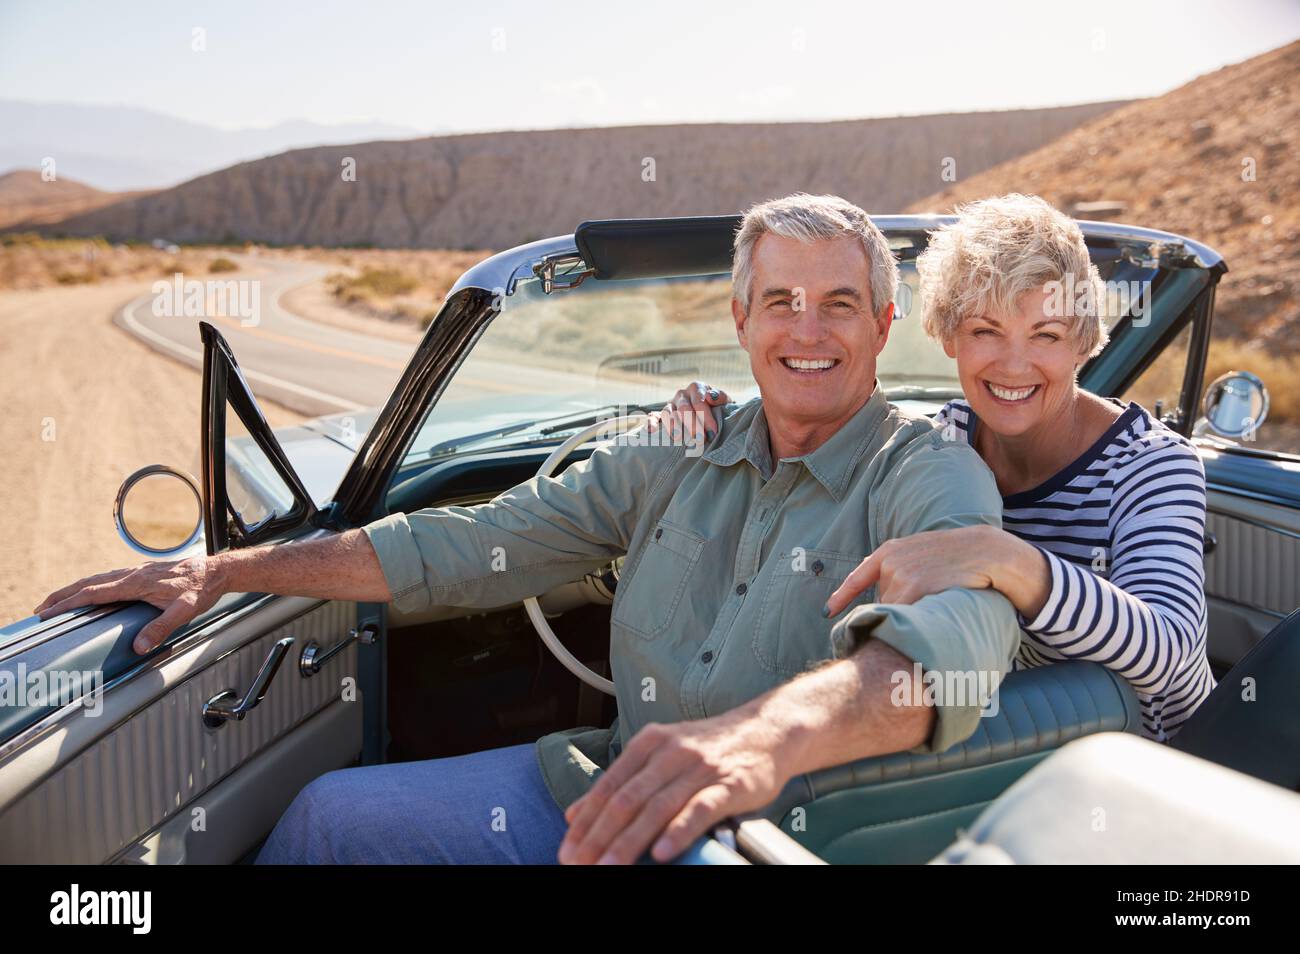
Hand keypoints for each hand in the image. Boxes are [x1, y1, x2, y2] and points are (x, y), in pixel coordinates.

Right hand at [34, 556, 228, 653]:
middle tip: (41, 609)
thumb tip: (138, 646)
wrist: (216, 571)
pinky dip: (91, 585)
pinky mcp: (142, 572)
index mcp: (136, 583)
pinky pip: (109, 578)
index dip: (70, 603)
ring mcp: (136, 571)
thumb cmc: (201, 591)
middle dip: (63, 596)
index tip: (49, 613)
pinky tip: (90, 592)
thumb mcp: (184, 612)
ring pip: (97, 579)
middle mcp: (132, 574)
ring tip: (57, 601)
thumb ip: (161, 628)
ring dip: (75, 589)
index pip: (94, 593)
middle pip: (88, 583)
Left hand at [557, 711, 787, 863]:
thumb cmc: (710, 748)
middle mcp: (671, 752)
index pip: (608, 786)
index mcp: (650, 743)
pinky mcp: (730, 784)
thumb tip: (575, 813)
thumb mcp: (661, 754)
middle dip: (599, 836)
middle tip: (580, 865)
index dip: (585, 822)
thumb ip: (621, 782)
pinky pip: (700, 809)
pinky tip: (660, 852)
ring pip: (658, 806)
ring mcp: (701, 768)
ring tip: (610, 867)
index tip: (567, 851)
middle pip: (627, 799)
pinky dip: (678, 831)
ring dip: (630, 840)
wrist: (767, 730)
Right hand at [646, 381, 728, 442]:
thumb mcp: (724, 401)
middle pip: (684, 409)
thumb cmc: (718, 408)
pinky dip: (651, 422)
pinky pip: (654, 417)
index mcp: (697, 388)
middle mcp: (682, 395)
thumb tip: (711, 396)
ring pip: (669, 413)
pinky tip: (651, 431)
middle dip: (692, 425)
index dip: (706, 417)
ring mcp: (670, 404)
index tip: (713, 432)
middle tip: (700, 439)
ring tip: (679, 437)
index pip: (699, 402)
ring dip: (674, 426)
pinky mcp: (661, 415)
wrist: (711, 412)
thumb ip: (721, 397)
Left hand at [824, 525, 1009, 616]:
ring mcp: (900, 574)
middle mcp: (889, 562)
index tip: (827, 613)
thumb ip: (900, 566)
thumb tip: (885, 597)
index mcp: (889, 552)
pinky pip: (905, 615)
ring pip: (895, 610)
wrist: (984, 550)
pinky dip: (915, 620)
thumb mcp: (921, 551)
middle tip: (929, 595)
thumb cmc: (955, 554)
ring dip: (910, 613)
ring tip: (937, 596)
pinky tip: (934, 608)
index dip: (841, 597)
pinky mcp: (914, 588)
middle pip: (883, 600)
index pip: (858, 577)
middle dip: (900, 606)